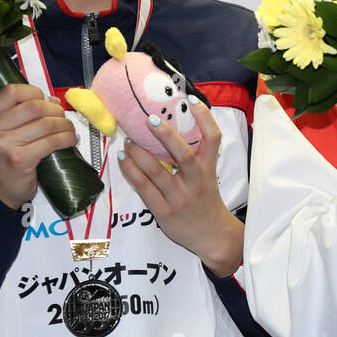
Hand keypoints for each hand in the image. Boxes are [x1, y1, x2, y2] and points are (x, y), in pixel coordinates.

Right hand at [0, 84, 77, 210]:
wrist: (1, 190)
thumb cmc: (6, 159)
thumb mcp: (4, 132)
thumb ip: (21, 113)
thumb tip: (52, 99)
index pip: (11, 91)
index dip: (34, 93)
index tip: (46, 102)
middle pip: (34, 106)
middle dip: (56, 110)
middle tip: (63, 118)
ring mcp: (3, 144)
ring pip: (46, 124)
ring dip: (65, 125)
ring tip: (69, 130)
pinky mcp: (19, 159)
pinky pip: (51, 141)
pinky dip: (67, 139)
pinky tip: (70, 140)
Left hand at [118, 98, 242, 277]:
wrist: (212, 236)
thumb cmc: (206, 202)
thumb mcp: (208, 177)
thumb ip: (195, 157)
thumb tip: (171, 130)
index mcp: (209, 170)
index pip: (213, 139)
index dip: (204, 118)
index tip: (191, 100)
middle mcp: (196, 182)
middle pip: (183, 155)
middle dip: (166, 136)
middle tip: (149, 118)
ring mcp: (179, 198)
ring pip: (157, 172)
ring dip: (139, 153)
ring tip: (127, 141)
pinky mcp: (164, 212)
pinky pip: (144, 188)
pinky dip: (132, 172)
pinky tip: (123, 160)